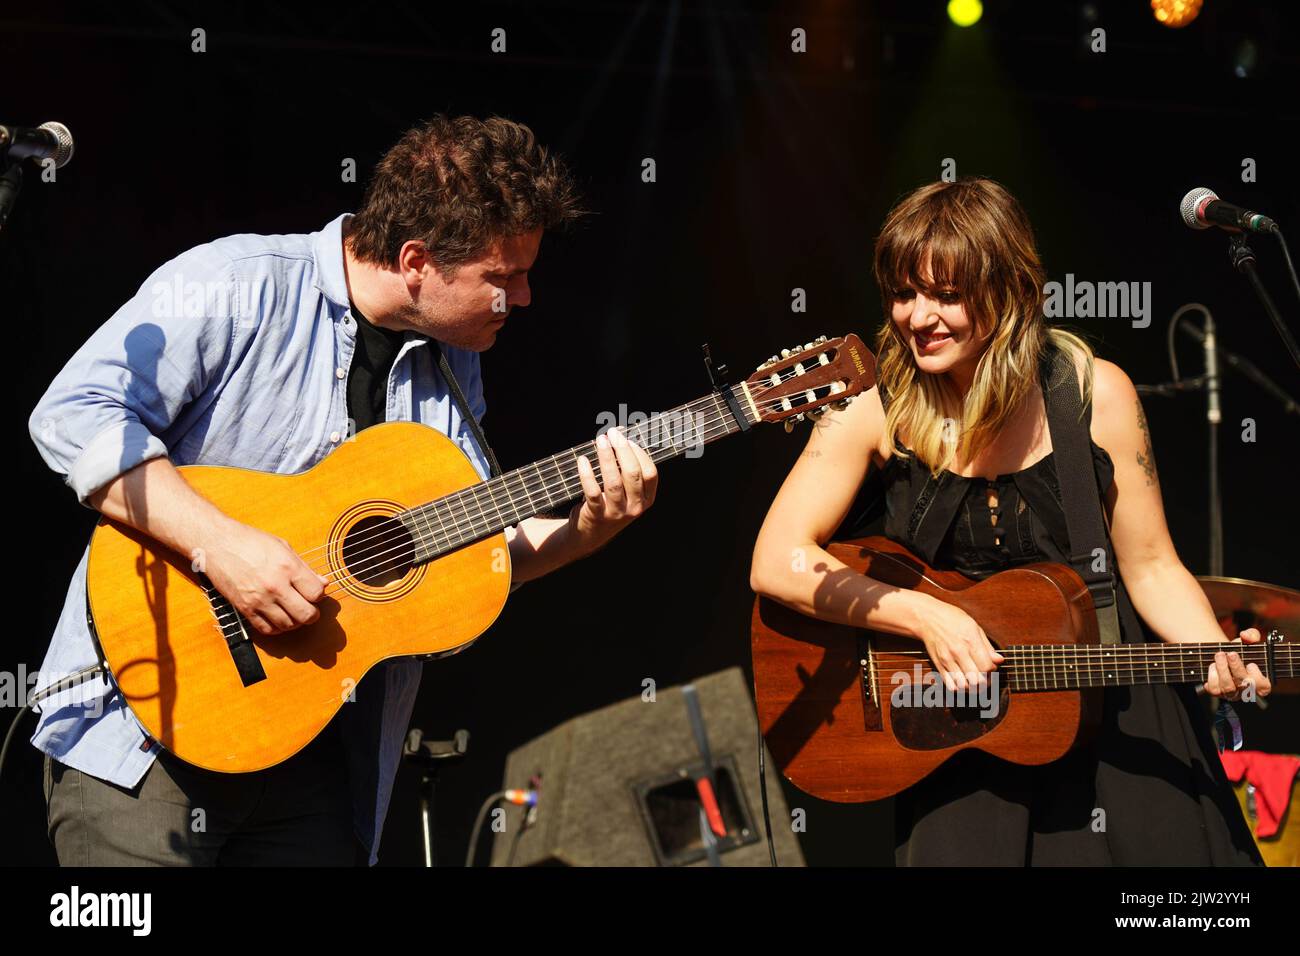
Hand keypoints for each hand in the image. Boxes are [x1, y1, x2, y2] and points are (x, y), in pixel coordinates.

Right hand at [199, 518, 328, 635]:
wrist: (217, 544)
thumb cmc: (250, 541)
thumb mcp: (283, 547)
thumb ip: (304, 568)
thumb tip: (324, 583)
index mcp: (288, 567)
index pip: (317, 593)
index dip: (320, 595)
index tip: (315, 592)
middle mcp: (275, 586)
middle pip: (306, 614)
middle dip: (312, 614)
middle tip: (310, 608)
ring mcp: (259, 600)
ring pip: (288, 625)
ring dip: (295, 622)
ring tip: (293, 612)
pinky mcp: (244, 609)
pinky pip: (267, 629)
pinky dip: (277, 628)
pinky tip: (278, 618)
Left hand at [570, 427, 658, 552]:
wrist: (590, 534)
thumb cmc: (609, 504)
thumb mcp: (626, 492)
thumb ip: (626, 468)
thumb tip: (619, 436)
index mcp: (647, 499)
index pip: (651, 473)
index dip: (640, 453)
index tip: (628, 439)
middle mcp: (635, 508)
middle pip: (633, 474)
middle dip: (623, 450)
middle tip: (612, 434)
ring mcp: (616, 513)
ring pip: (614, 481)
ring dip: (606, 457)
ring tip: (600, 441)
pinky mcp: (597, 515)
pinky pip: (592, 491)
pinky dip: (587, 474)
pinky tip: (583, 460)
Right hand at [911, 596, 1004, 692]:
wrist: (927, 618)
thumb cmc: (952, 619)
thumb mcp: (974, 626)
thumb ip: (987, 646)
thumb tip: (999, 660)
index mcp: (970, 641)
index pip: (986, 667)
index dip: (992, 670)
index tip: (990, 666)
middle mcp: (958, 652)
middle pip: (976, 680)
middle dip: (984, 682)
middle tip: (985, 677)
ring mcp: (947, 660)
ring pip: (964, 686)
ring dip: (972, 687)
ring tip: (974, 680)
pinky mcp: (938, 665)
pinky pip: (950, 685)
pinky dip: (959, 687)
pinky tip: (963, 680)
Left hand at [1204, 628, 1271, 699]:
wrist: (1221, 655)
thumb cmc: (1239, 651)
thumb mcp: (1247, 641)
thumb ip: (1252, 635)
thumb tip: (1246, 636)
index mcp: (1259, 681)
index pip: (1264, 687)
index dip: (1258, 678)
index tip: (1251, 664)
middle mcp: (1246, 690)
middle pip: (1244, 685)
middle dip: (1237, 667)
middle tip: (1231, 654)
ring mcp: (1231, 693)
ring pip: (1228, 687)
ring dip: (1223, 669)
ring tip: (1219, 655)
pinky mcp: (1216, 692)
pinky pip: (1214, 688)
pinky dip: (1212, 675)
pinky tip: (1213, 665)